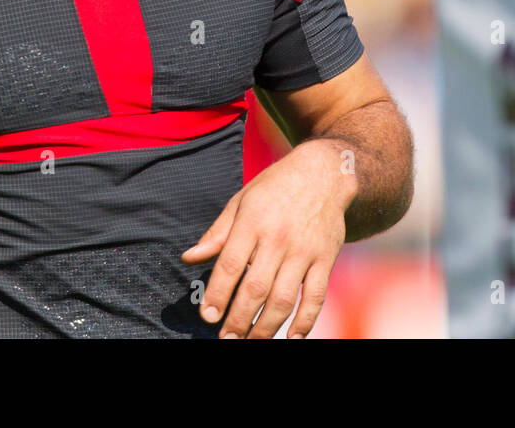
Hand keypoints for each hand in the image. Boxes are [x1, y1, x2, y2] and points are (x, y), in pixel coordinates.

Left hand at [181, 138, 356, 337]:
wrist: (324, 173)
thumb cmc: (275, 188)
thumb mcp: (241, 201)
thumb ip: (217, 233)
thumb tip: (189, 259)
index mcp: (252, 222)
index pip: (230, 265)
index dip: (217, 294)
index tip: (208, 317)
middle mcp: (278, 238)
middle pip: (255, 289)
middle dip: (239, 320)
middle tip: (227, 339)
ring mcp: (304, 250)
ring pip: (284, 299)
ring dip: (266, 327)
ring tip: (251, 341)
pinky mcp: (325, 258)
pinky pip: (315, 296)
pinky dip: (305, 321)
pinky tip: (291, 337)